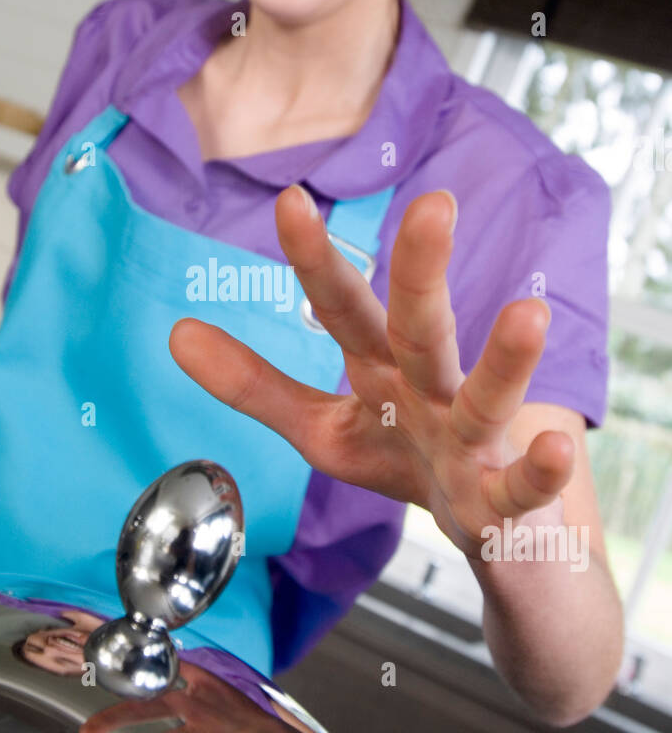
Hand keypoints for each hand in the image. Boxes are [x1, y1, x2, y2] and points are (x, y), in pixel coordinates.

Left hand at [168, 185, 575, 565]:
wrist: (493, 533)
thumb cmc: (408, 460)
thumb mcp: (323, 426)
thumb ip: (257, 384)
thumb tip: (176, 334)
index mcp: (382, 370)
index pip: (345, 309)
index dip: (316, 262)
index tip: (291, 200)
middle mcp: (431, 391)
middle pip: (425, 330)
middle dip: (426, 273)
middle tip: (435, 205)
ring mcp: (473, 442)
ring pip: (488, 397)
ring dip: (507, 359)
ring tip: (529, 313)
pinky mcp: (505, 498)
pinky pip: (525, 485)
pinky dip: (543, 468)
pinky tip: (556, 446)